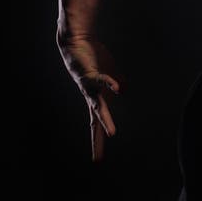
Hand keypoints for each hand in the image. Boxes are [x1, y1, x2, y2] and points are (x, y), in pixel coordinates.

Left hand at [57, 33, 124, 161]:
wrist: (77, 40)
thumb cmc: (92, 55)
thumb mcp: (108, 71)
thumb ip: (116, 81)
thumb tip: (124, 91)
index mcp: (95, 97)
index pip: (96, 123)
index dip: (98, 140)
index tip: (97, 159)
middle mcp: (90, 96)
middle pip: (94, 122)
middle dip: (97, 140)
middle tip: (98, 160)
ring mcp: (89, 86)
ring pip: (97, 107)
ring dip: (105, 120)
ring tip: (113, 133)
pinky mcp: (91, 73)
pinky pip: (103, 80)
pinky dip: (110, 84)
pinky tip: (118, 89)